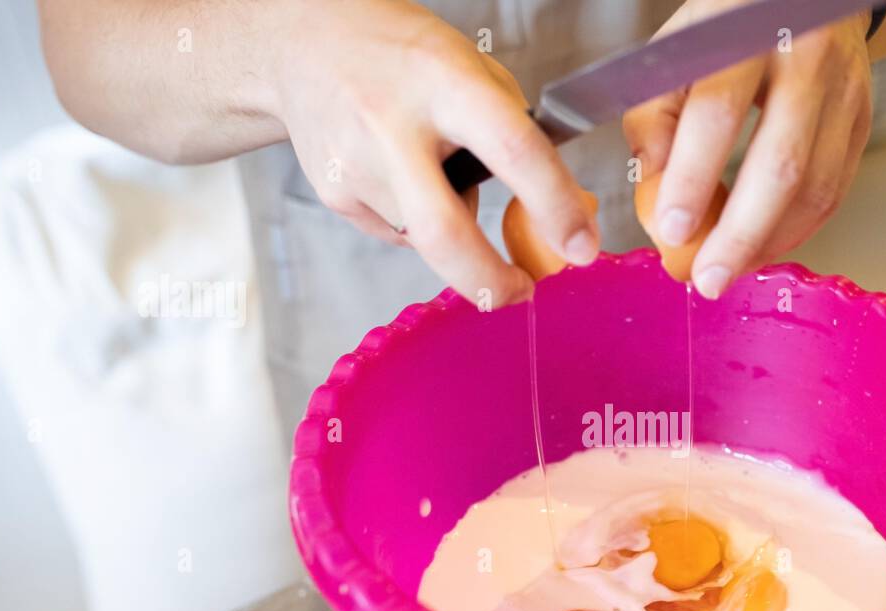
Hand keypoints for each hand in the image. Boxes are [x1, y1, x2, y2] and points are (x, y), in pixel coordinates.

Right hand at [271, 0, 598, 304]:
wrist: (304, 42)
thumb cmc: (404, 56)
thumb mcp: (469, 65)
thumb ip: (512, 129)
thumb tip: (554, 210)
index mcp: (442, 81)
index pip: (513, 151)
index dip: (553, 206)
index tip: (581, 247)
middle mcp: (390, 125)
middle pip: (445, 233)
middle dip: (489, 280)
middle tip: (519, 292)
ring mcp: (355, 165)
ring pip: (425, 237)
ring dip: (448, 224)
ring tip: (431, 169)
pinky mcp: (335, 195)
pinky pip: (396, 232)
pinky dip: (414, 219)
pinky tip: (396, 172)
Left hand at [623, 0, 872, 298]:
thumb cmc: (728, 28)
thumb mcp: (676, 50)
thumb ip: (655, 116)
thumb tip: (655, 195)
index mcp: (747, 32)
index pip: (719, 112)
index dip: (693, 178)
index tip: (671, 230)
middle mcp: (806, 59)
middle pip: (780, 165)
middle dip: (739, 235)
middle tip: (707, 279)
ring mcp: (844, 90)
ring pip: (816, 187)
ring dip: (770, 243)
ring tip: (729, 271)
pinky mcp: (863, 118)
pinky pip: (835, 191)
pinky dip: (797, 230)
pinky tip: (763, 248)